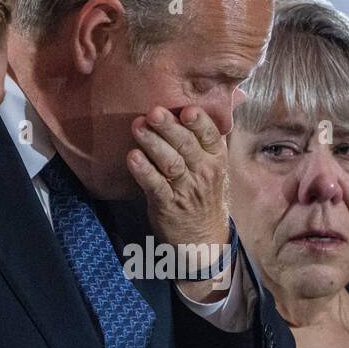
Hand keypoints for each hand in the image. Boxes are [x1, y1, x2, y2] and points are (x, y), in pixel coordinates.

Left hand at [127, 106, 232, 301]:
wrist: (203, 240)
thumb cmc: (204, 196)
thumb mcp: (214, 169)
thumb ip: (204, 142)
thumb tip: (191, 107)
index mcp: (216, 160)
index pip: (211, 136)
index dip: (200, 122)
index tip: (187, 110)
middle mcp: (204, 173)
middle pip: (187, 146)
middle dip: (169, 127)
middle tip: (153, 112)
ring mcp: (186, 190)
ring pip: (170, 163)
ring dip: (153, 143)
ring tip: (138, 126)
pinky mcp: (167, 205)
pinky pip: (155, 185)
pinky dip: (143, 171)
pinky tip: (133, 157)